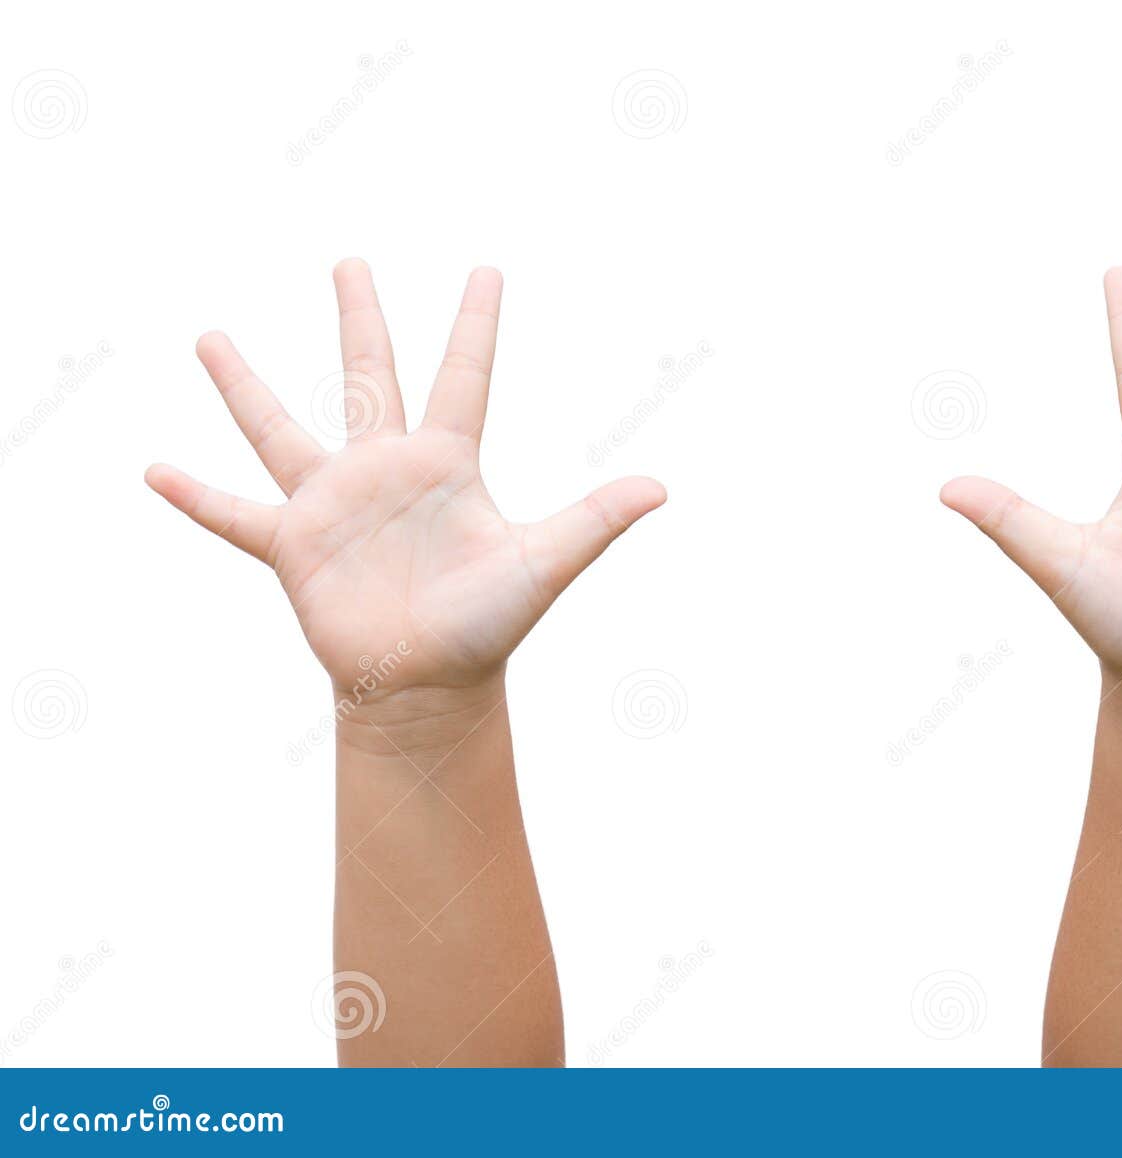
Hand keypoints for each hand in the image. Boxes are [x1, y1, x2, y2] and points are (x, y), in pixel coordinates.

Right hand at [147, 260, 664, 693]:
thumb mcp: (543, 563)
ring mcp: (334, 504)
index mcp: (446, 463)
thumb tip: (662, 487)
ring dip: (244, 387)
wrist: (430, 684)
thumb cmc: (488, 625)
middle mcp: (386, 470)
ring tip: (209, 337)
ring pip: (281, 430)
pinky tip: (154, 471)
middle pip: (369, 375)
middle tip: (349, 261)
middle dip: (360, 317)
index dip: (475, 322)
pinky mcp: (293, 546)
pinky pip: (235, 515)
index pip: (463, 374)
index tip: (486, 268)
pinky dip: (196, 498)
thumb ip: (595, 520)